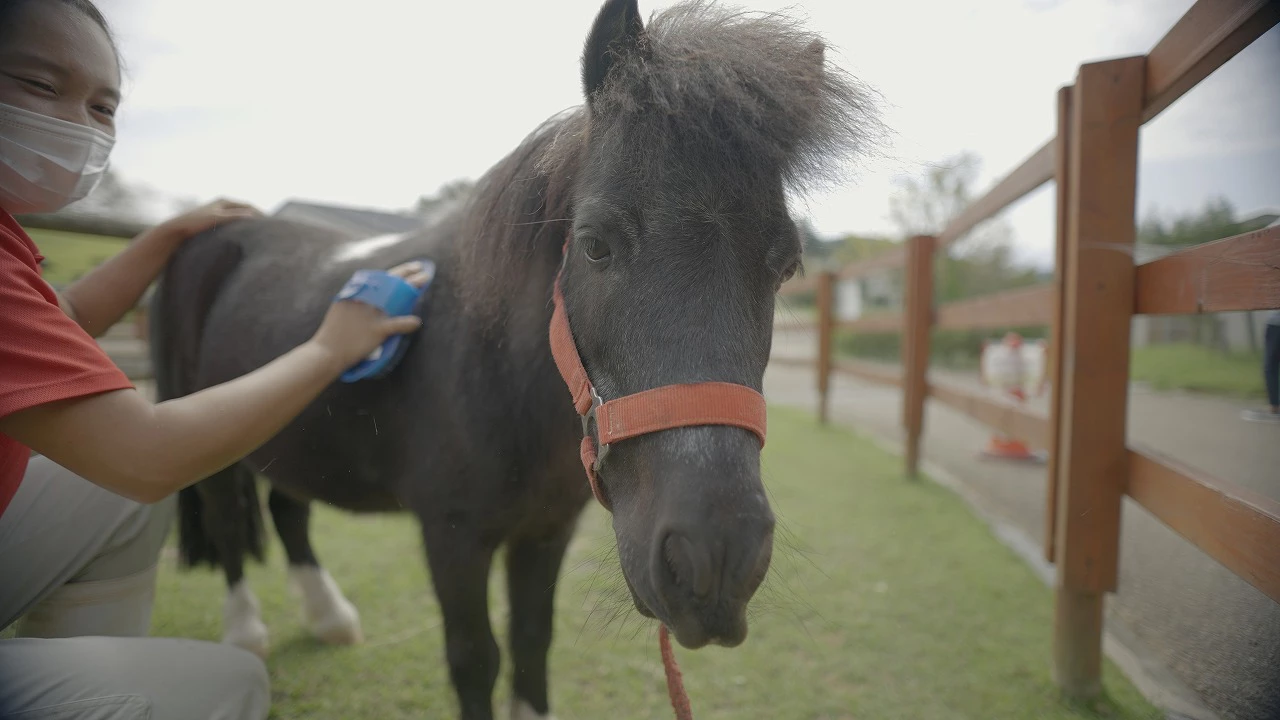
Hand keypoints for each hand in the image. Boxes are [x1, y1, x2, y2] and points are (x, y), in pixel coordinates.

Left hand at [157, 198, 262, 243]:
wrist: (175, 230)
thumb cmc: (195, 224)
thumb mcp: (218, 219)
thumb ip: (236, 216)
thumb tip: (254, 216)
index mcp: (224, 201)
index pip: (249, 206)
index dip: (260, 214)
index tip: (272, 224)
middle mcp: (221, 205)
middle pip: (244, 211)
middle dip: (256, 219)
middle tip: (269, 229)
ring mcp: (216, 213)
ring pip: (238, 218)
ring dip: (248, 224)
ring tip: (258, 235)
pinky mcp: (212, 222)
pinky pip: (231, 224)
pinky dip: (240, 229)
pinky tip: (241, 239)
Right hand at [310, 261, 431, 370]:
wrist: (327, 351)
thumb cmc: (333, 333)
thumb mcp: (342, 308)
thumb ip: (356, 299)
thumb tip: (371, 297)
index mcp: (355, 293)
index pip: (379, 278)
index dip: (396, 271)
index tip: (408, 266)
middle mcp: (364, 300)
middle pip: (390, 282)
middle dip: (407, 273)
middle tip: (421, 268)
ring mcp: (371, 314)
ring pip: (396, 297)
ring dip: (412, 288)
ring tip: (425, 281)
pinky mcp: (377, 330)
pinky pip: (396, 324)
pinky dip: (407, 323)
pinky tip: (417, 321)